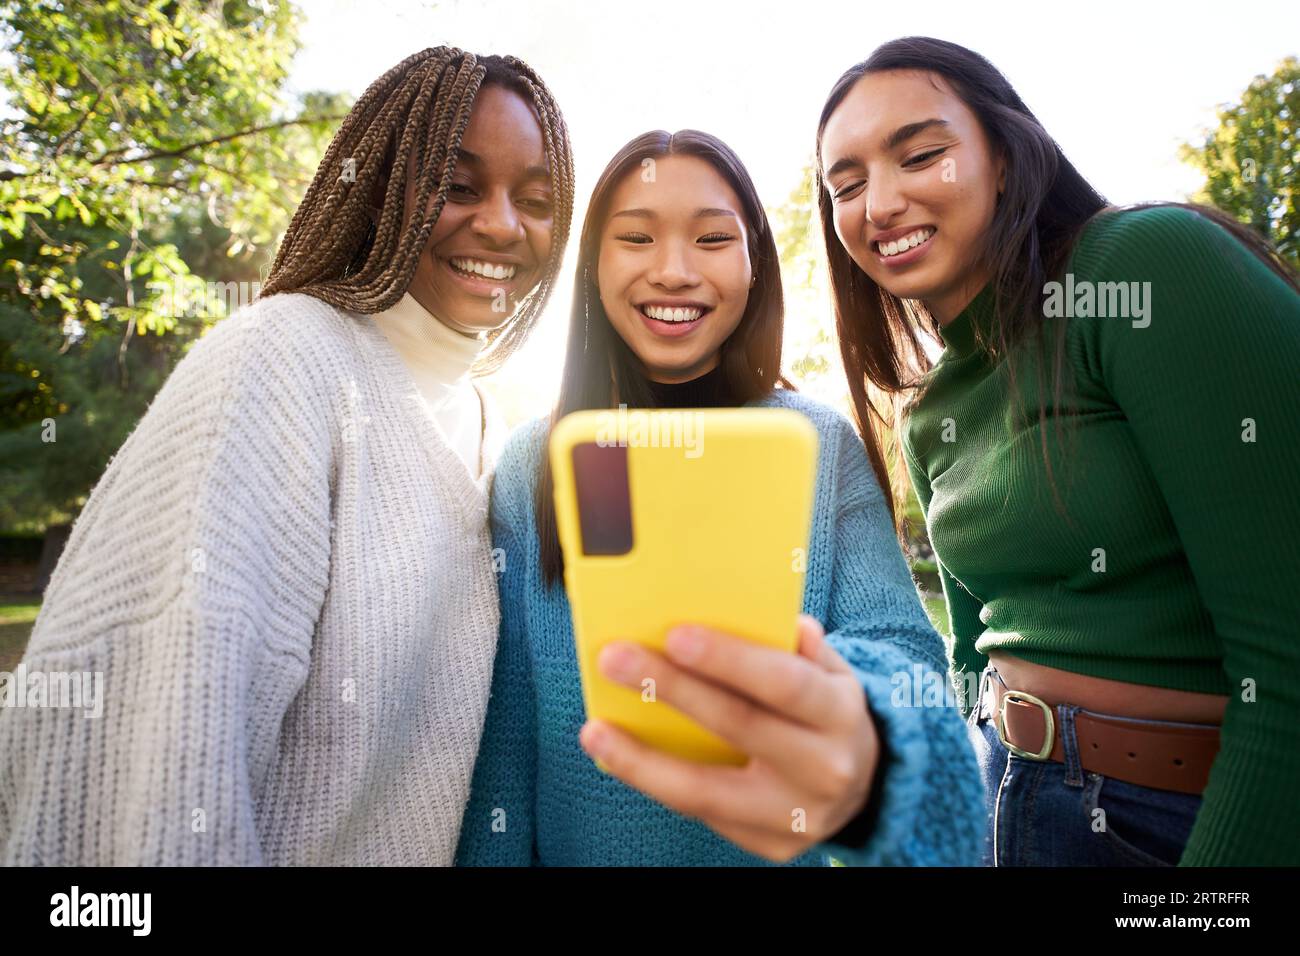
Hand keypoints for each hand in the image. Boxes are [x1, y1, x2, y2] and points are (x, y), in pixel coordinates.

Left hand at [579, 614, 879, 861]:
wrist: (865, 786)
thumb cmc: (825, 711)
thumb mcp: (829, 672)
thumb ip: (797, 646)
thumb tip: (768, 614)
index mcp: (840, 714)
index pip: (782, 682)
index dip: (728, 660)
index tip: (675, 634)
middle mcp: (824, 770)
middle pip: (737, 727)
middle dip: (670, 690)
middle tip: (615, 659)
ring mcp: (795, 816)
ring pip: (705, 792)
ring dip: (640, 760)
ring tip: (594, 731)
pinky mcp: (769, 846)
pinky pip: (701, 813)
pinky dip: (655, 782)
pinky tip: (618, 756)